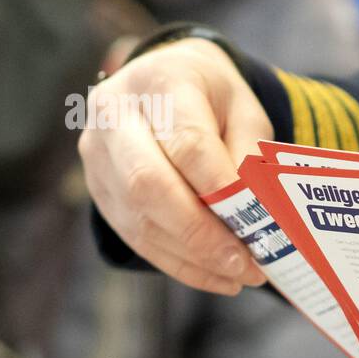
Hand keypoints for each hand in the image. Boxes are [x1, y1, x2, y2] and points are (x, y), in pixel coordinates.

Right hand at [77, 38, 271, 293]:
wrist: (165, 81)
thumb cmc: (212, 98)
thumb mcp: (244, 110)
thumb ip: (249, 155)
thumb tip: (260, 215)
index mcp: (160, 83)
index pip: (188, 145)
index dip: (222, 192)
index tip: (259, 226)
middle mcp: (114, 115)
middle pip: (149, 184)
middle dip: (202, 234)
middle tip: (246, 265)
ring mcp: (98, 154)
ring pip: (139, 219)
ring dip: (194, 257)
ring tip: (240, 275)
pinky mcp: (99, 189)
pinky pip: (135, 236)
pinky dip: (179, 263)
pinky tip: (216, 277)